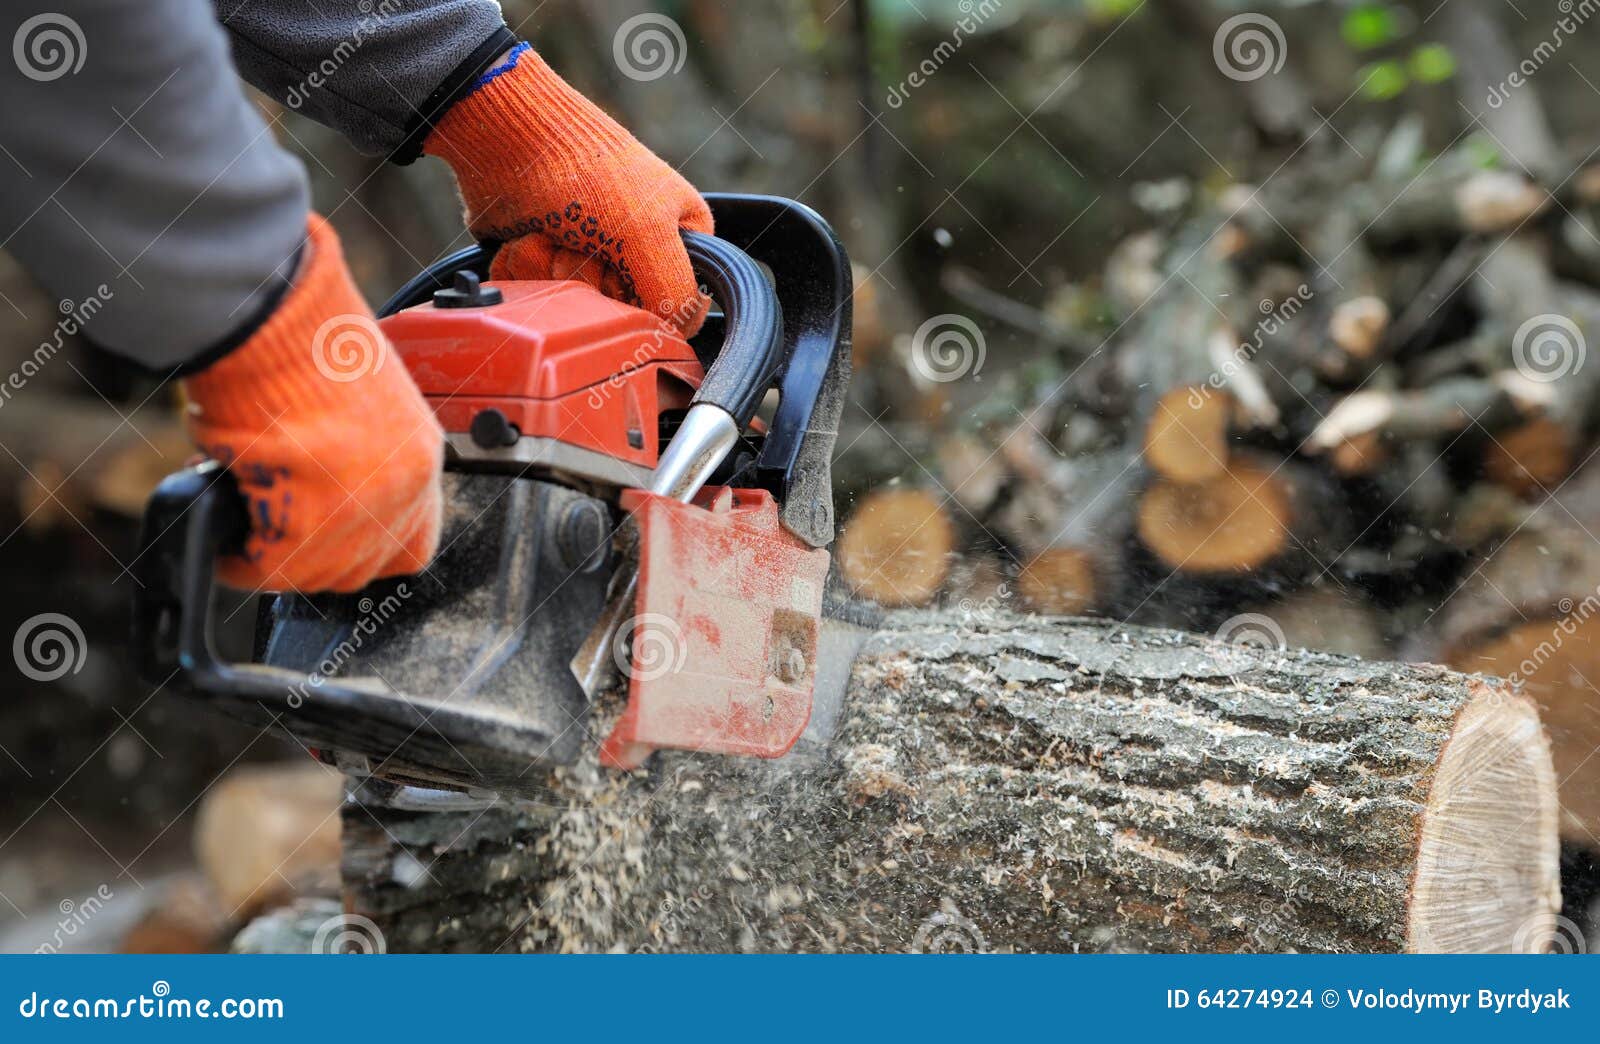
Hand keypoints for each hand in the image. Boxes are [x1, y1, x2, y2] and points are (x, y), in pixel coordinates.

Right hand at [182, 215, 442, 592]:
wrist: (276, 321)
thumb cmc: (303, 340)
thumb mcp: (355, 400)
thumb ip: (353, 453)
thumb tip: (316, 487)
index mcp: (418, 455)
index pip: (412, 539)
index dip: (367, 548)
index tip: (333, 540)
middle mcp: (403, 490)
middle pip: (360, 568)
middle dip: (313, 557)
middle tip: (273, 529)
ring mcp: (361, 514)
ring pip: (313, 574)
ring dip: (272, 556)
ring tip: (244, 522)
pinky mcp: (309, 526)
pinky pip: (264, 567)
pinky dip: (237, 560)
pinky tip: (224, 536)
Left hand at [424, 44, 712, 335]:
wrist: (508, 135)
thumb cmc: (587, 172)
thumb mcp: (650, 234)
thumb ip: (677, 294)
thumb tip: (679, 335)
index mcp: (680, 238)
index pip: (672, 310)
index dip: (637, 302)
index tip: (620, 271)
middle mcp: (637, 250)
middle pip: (613, 313)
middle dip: (586, 280)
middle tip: (580, 242)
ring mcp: (586, 254)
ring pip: (568, 307)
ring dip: (550, 271)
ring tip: (550, 230)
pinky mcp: (543, 259)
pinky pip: (532, 294)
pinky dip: (522, 268)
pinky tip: (526, 235)